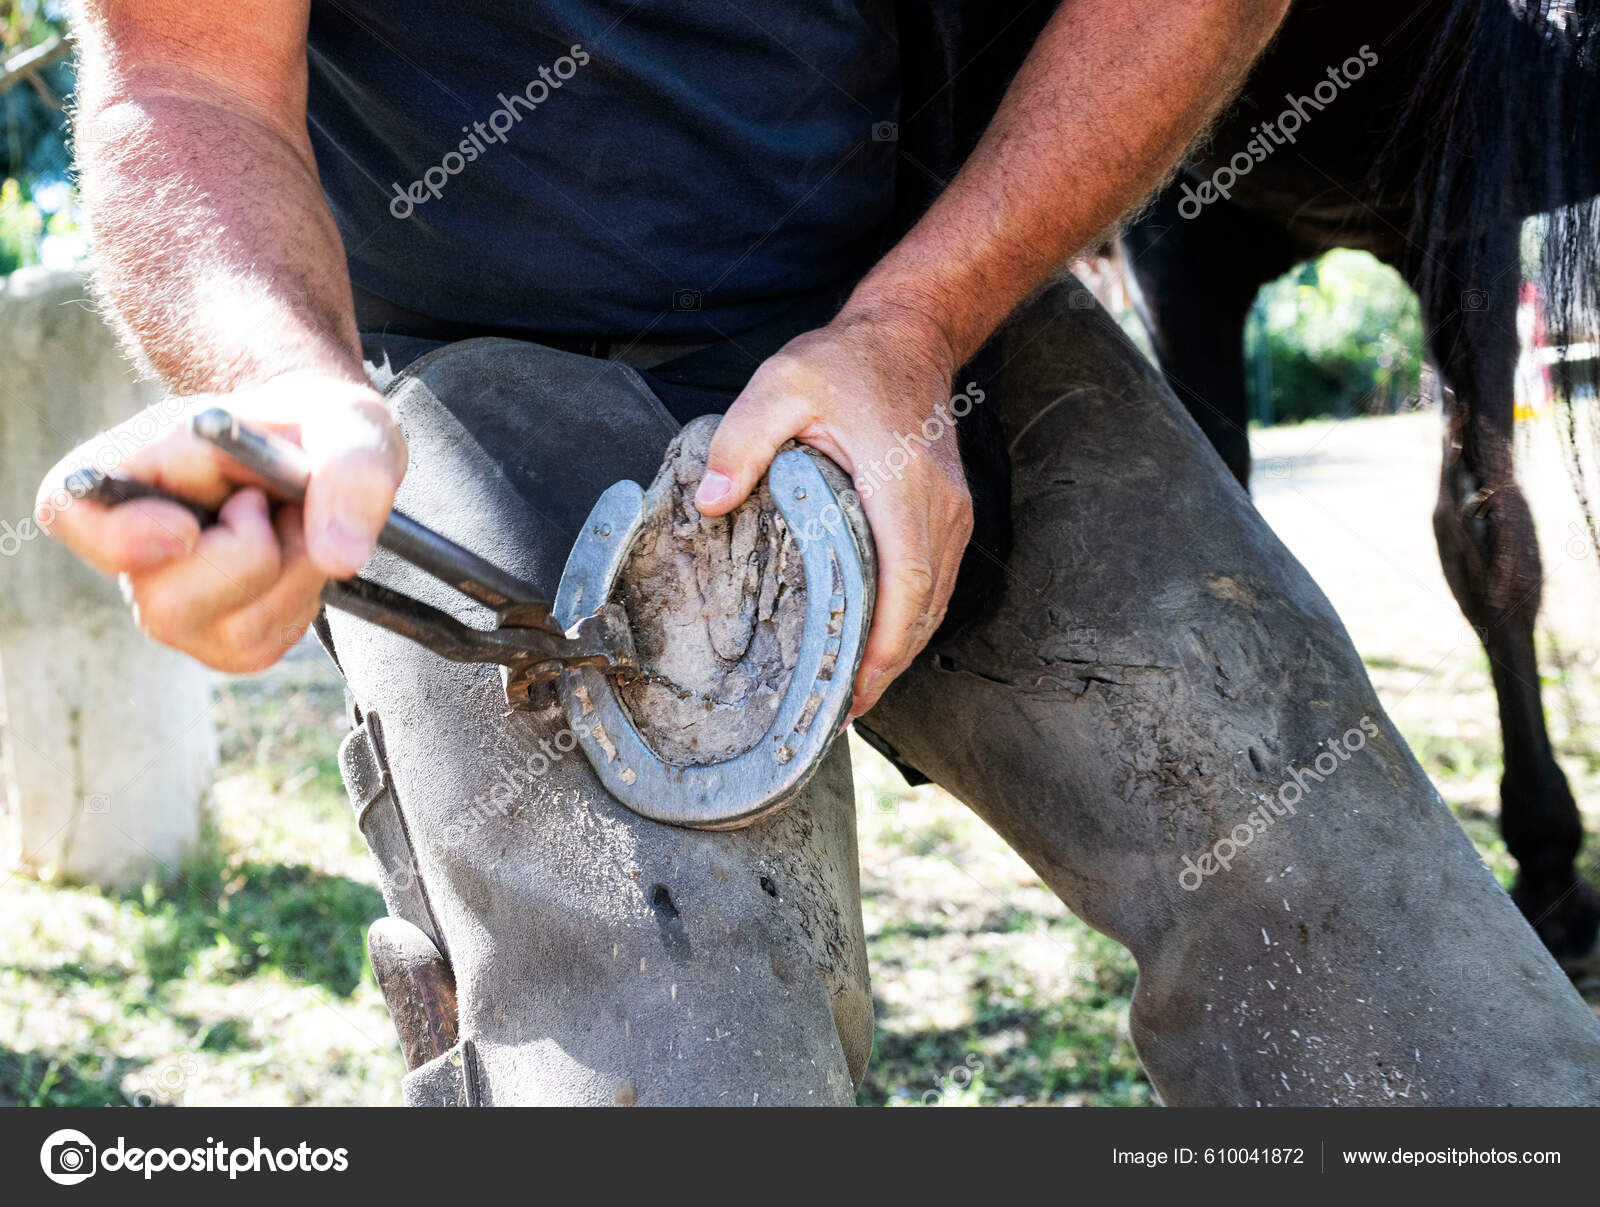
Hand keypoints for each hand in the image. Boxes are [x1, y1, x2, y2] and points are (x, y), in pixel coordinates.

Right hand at [36, 371, 405, 671]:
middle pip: (169, 603)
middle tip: (273, 502)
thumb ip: (350, 472)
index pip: (68, 513)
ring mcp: (174, 605)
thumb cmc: (318, 431)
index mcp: (133, 469)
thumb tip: (338, 559)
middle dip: (254, 556)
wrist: (329, 460)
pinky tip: (296, 561)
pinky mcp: (221, 642)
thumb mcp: (352, 423)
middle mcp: (136, 550)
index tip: (188, 527)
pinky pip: (264, 645)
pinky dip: (301, 603)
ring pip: (232, 632)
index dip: (119, 537)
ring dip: (291, 577)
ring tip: (293, 525)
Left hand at [695, 307, 973, 717]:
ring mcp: (951, 515)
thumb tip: (710, 501)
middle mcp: (939, 509)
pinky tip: (877, 647)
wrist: (909, 336)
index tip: (853, 692)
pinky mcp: (948, 516)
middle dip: (886, 668)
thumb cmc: (846, 362)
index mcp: (901, 487)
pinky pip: (934, 585)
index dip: (882, 647)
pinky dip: (909, 624)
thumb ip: (742, 440)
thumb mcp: (781, 384)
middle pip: (923, 611)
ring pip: (933, 605)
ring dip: (899, 652)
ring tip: (853, 695)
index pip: (904, 586)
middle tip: (839, 714)